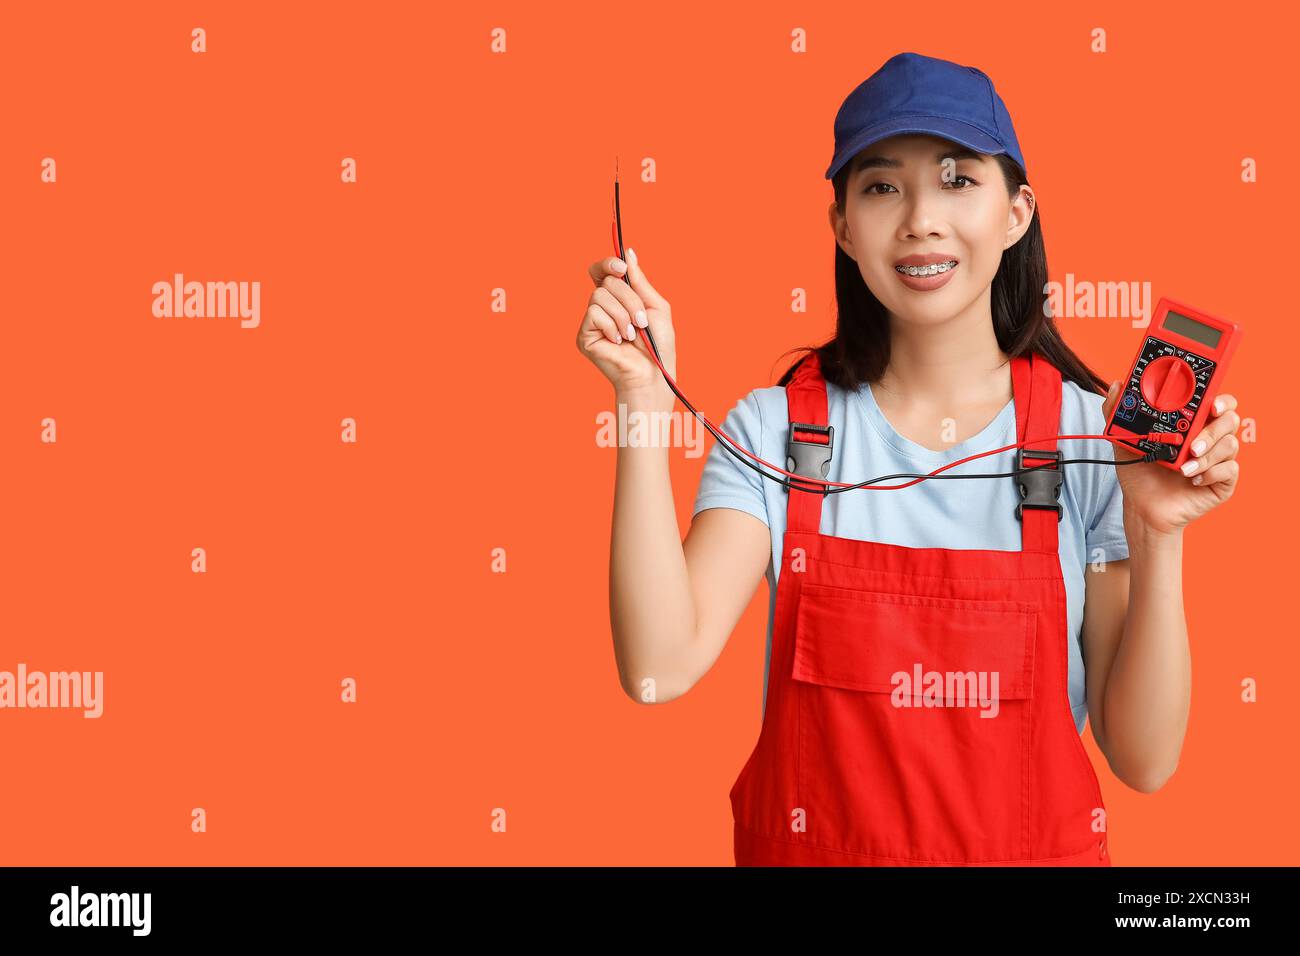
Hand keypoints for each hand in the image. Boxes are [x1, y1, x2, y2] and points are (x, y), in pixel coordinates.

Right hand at [575, 248, 676, 409]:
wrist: (651, 374)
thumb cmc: (657, 345)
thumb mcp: (654, 306)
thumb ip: (639, 280)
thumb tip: (628, 252)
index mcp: (618, 299)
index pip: (602, 272)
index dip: (607, 264)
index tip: (621, 267)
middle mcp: (602, 308)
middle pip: (606, 281)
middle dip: (629, 299)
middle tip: (640, 320)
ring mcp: (592, 322)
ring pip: (599, 296)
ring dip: (623, 315)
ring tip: (631, 334)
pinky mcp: (584, 335)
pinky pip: (593, 313)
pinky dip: (612, 326)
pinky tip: (618, 342)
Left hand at [1100, 380, 1241, 535]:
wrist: (1142, 507)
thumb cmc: (1139, 473)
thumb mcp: (1124, 440)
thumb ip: (1117, 412)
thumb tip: (1117, 386)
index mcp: (1193, 423)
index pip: (1218, 402)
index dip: (1221, 400)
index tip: (1212, 404)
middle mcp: (1209, 438)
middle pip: (1230, 420)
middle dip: (1213, 429)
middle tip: (1193, 444)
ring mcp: (1218, 459)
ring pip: (1231, 445)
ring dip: (1208, 455)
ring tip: (1184, 466)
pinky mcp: (1222, 481)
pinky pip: (1230, 470)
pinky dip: (1211, 472)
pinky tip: (1192, 478)